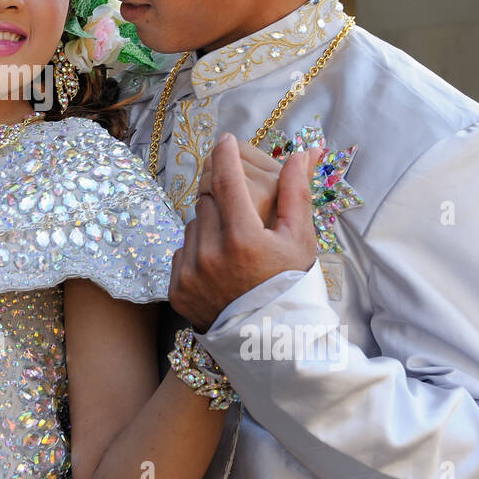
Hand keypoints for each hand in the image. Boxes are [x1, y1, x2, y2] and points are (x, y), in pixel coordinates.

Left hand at [169, 133, 320, 329]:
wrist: (268, 339)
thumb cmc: (289, 284)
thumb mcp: (300, 240)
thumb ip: (296, 193)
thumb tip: (302, 151)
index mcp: (244, 239)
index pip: (228, 181)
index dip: (226, 155)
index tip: (225, 139)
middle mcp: (212, 254)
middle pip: (208, 201)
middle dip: (223, 199)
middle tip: (240, 213)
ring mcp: (191, 273)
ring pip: (193, 225)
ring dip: (210, 226)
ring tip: (233, 247)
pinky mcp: (177, 288)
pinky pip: (182, 251)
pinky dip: (197, 252)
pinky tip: (219, 266)